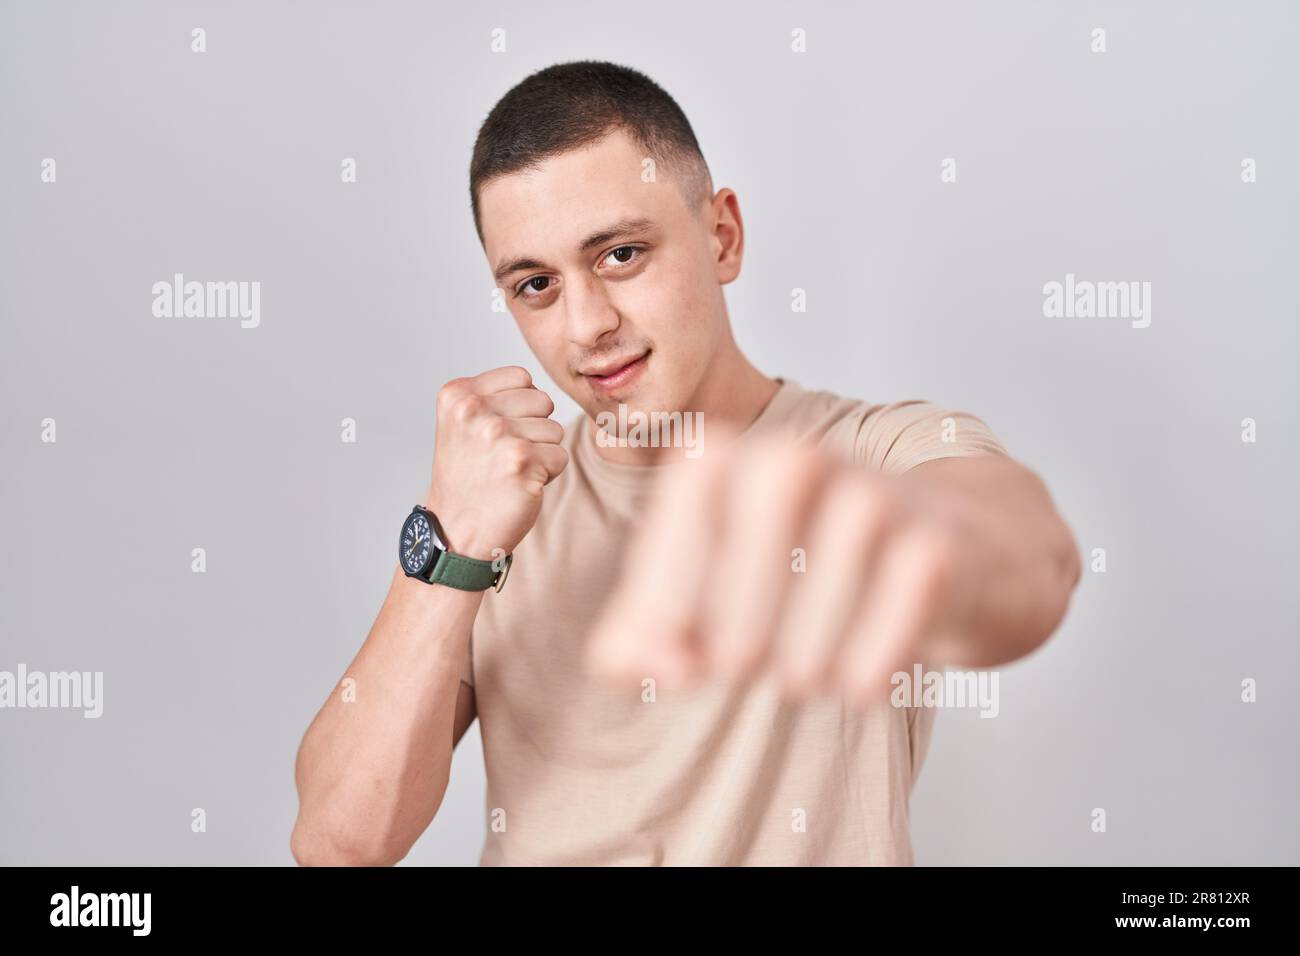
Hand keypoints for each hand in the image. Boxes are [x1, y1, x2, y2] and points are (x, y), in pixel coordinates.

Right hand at [425, 366, 567, 558]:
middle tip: (503, 457)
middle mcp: (474, 409)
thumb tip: (536, 388)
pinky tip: (520, 486)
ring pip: (554, 429)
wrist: (456, 532)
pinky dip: (548, 474)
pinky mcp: (522, 460)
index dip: (521, 407)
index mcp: (458, 394)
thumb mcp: (462, 425)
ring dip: (541, 453)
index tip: (496, 434)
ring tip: (510, 472)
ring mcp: (498, 433)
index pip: (521, 377)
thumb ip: (491, 397)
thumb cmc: (467, 479)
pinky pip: (560, 456)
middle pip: (542, 401)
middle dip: (533, 430)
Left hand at [584, 433, 978, 707]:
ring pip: (839, 561)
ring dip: (807, 645)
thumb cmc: (786, 581)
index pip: (691, 488)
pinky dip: (874, 655)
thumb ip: (637, 639)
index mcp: (727, 456)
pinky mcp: (938, 539)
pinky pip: (906, 593)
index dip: (673, 576)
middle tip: (735, 670)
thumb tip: (659, 668)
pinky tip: (857, 686)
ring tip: (799, 677)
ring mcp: (876, 491)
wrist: (922, 561)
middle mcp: (801, 454)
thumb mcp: (698, 603)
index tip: (676, 650)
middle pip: (767, 514)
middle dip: (742, 610)